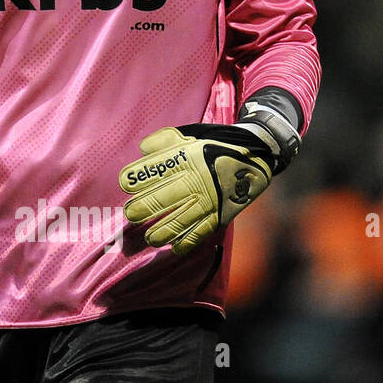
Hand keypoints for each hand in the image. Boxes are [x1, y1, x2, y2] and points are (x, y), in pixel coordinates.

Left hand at [119, 123, 275, 255]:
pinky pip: (204, 230)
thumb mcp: (188, 134)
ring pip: (181, 220)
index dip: (136, 178)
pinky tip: (175, 248)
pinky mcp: (222, 212)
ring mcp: (210, 199)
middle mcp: (196, 181)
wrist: (258, 153)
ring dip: (162, 231)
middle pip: (163, 199)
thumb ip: (163, 141)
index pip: (154, 170)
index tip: (124, 185)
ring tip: (149, 237)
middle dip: (143, 208)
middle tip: (131, 214)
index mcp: (185, 159)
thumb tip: (141, 150)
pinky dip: (189, 241)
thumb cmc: (215, 142)